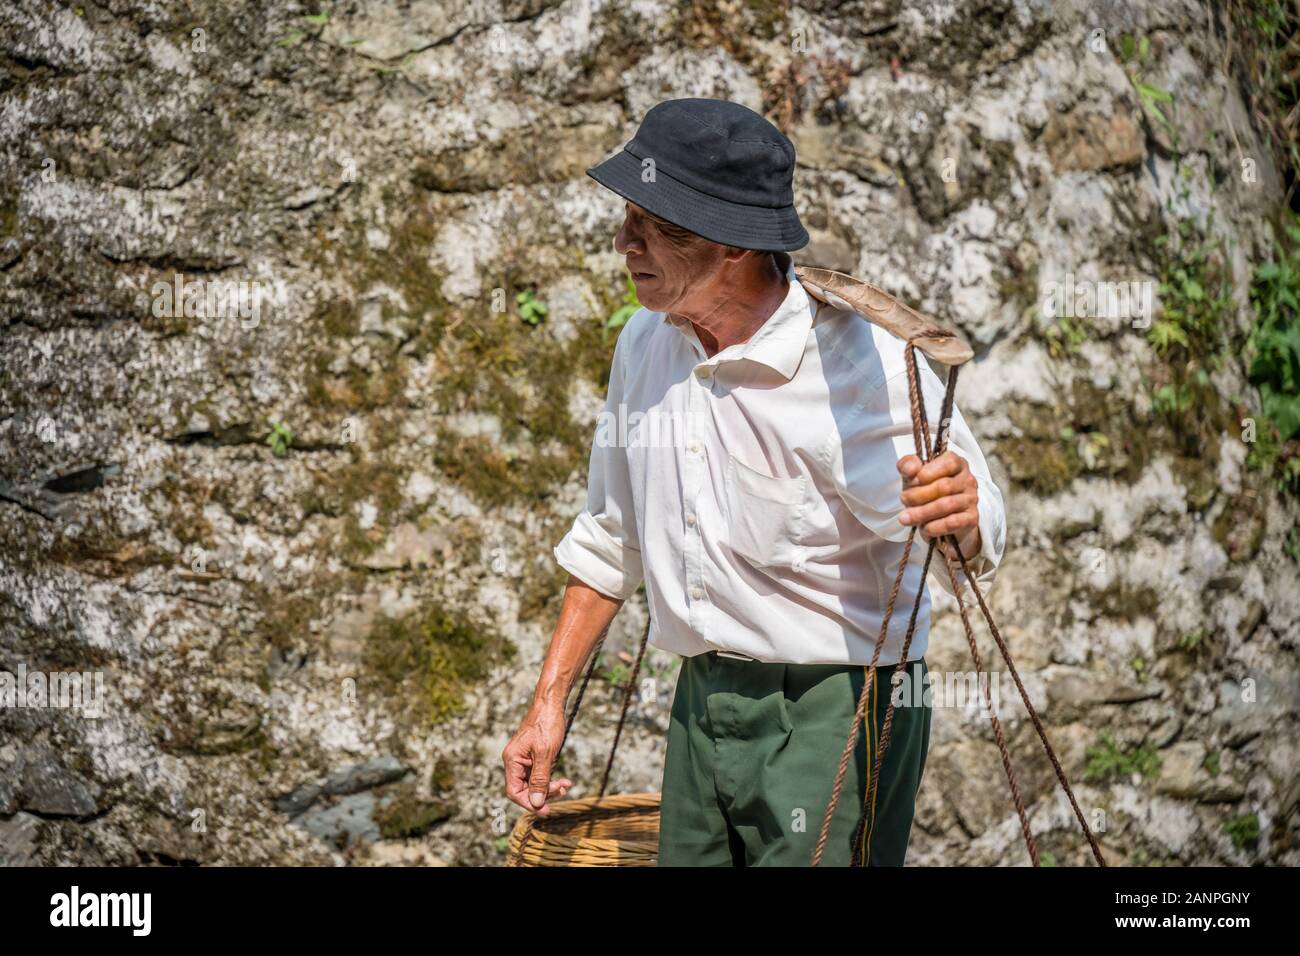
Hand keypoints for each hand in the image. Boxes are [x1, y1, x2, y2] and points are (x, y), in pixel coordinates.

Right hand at [502, 702, 573, 816]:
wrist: (551, 704)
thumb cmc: (547, 724)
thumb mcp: (545, 754)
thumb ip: (540, 779)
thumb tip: (536, 802)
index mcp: (512, 760)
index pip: (514, 791)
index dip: (529, 803)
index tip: (546, 810)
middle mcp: (514, 761)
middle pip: (524, 789)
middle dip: (544, 794)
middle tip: (562, 791)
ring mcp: (523, 759)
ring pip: (533, 783)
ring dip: (550, 787)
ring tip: (566, 785)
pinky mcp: (532, 757)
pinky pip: (539, 775)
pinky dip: (550, 780)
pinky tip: (563, 780)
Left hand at [896, 450, 980, 559]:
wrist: (938, 517)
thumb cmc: (926, 489)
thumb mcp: (913, 474)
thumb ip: (908, 465)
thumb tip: (910, 469)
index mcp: (956, 464)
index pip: (948, 463)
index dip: (927, 473)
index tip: (910, 482)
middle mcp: (968, 480)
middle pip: (944, 486)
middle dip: (919, 494)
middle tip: (903, 499)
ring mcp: (971, 499)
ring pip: (946, 505)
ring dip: (922, 513)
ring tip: (905, 517)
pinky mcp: (971, 518)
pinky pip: (952, 522)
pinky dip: (934, 526)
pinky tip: (923, 527)